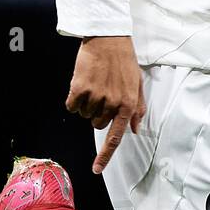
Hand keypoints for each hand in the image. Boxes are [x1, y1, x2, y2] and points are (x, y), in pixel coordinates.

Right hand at [65, 35, 145, 173]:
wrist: (108, 39)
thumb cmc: (124, 61)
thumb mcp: (137, 84)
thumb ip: (137, 109)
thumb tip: (134, 130)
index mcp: (128, 104)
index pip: (115, 137)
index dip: (105, 156)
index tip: (96, 169)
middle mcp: (112, 103)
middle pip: (97, 125)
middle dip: (99, 114)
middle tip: (104, 93)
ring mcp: (95, 96)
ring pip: (84, 115)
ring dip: (87, 104)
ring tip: (95, 84)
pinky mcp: (79, 88)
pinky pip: (71, 106)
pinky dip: (74, 99)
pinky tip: (82, 85)